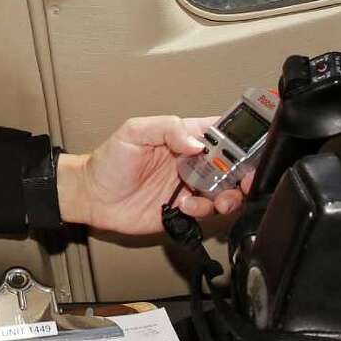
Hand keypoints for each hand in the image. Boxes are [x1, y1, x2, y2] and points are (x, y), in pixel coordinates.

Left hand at [56, 115, 248, 234]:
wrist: (92, 197)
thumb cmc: (108, 161)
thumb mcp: (134, 132)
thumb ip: (167, 129)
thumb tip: (196, 142)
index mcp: (184, 137)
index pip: (220, 132)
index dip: (239, 138)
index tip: (248, 146)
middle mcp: (192, 162)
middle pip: (232, 165)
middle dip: (245, 172)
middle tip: (244, 179)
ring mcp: (190, 187)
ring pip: (226, 191)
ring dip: (230, 196)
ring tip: (218, 199)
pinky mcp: (184, 210)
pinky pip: (207, 212)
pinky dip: (204, 211)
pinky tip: (185, 206)